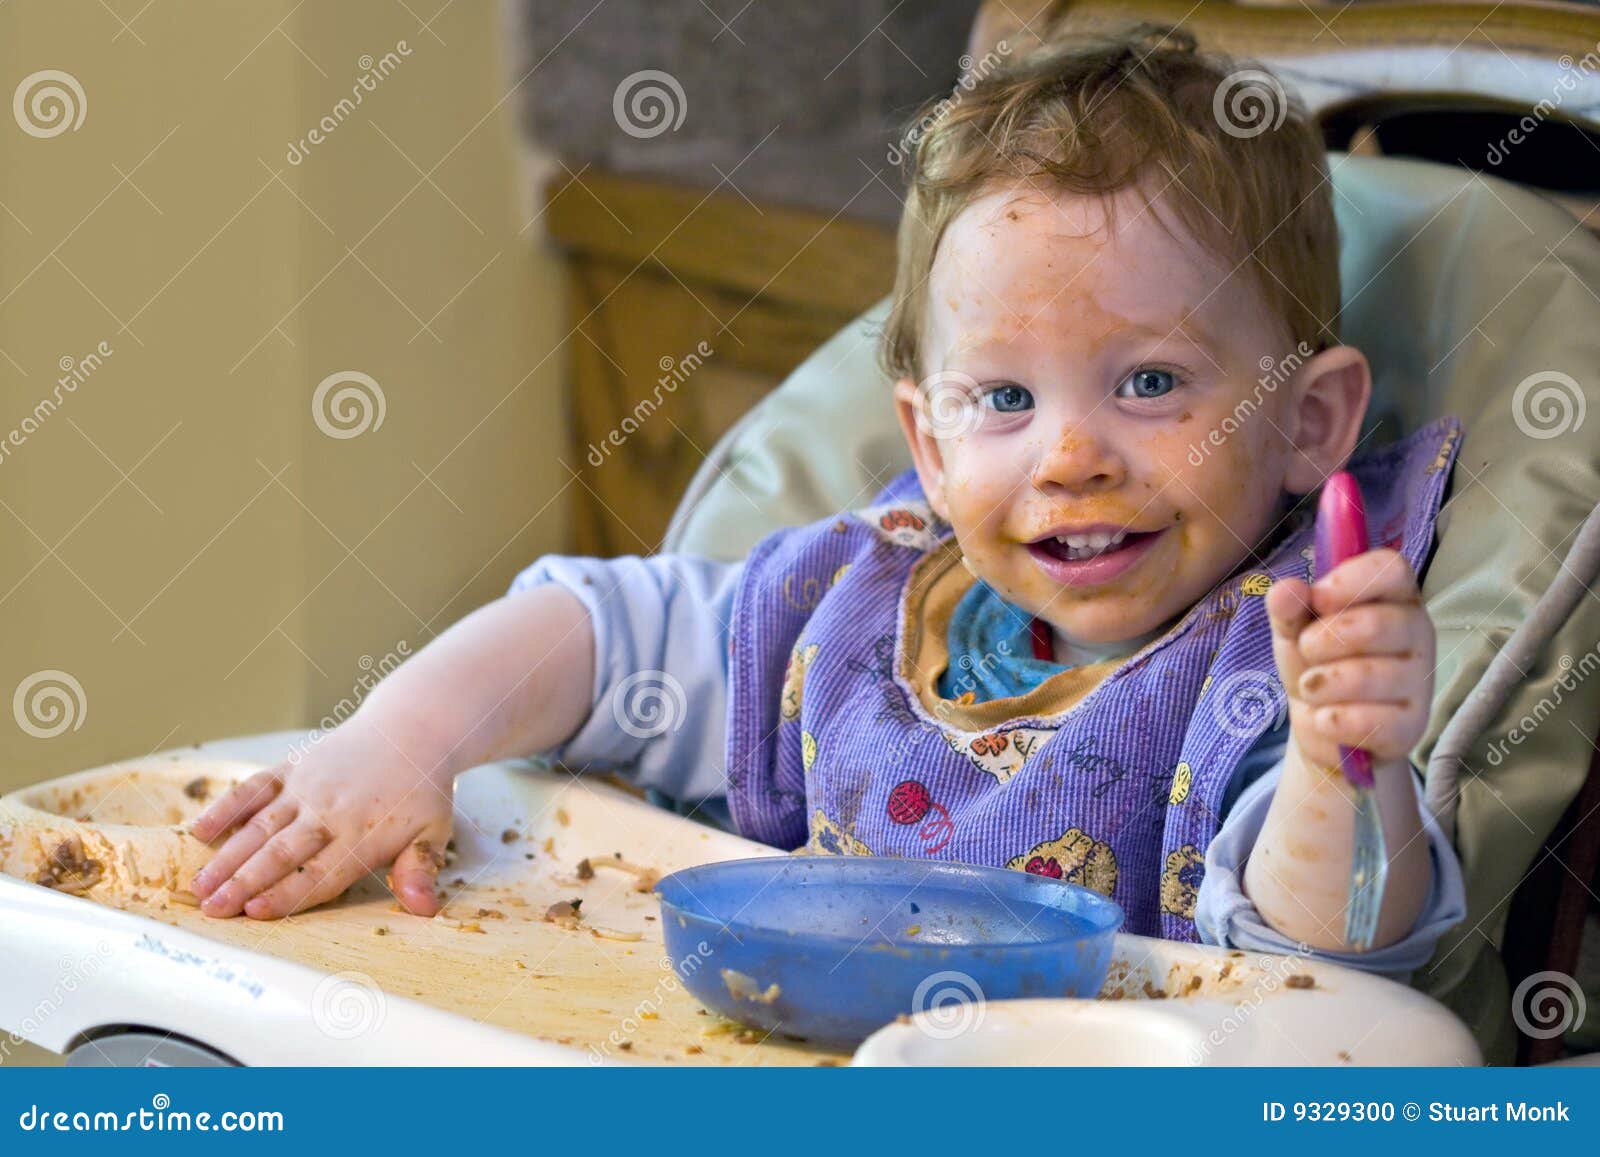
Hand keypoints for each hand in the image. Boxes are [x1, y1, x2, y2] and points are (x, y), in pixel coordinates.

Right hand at [188, 722, 454, 919]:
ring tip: (199, 886)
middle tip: (211, 909)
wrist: (410, 730)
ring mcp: (307, 787)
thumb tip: (424, 909)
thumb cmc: (420, 790)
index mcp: (363, 833)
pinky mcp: (293, 766)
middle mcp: (329, 811)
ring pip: (261, 825)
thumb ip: (421, 870)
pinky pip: (255, 788)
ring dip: (229, 856)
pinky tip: (201, 831)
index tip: (253, 913)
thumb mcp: (433, 832)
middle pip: (282, 852)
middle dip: (245, 882)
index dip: (287, 894)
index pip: (320, 873)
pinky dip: (227, 808)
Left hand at [1266, 548, 1433, 769]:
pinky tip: (1326, 719)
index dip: (1351, 580)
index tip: (1318, 599)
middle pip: (1379, 624)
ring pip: (1369, 676)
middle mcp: (1417, 633)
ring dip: (1321, 684)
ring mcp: (1419, 681)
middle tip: (1307, 650)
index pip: (1392, 569)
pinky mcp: (1412, 727)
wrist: (1324, 727)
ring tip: (1312, 689)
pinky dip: (1332, 721)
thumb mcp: (1294, 631)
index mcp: (1393, 598)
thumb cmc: (1317, 665)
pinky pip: (1370, 721)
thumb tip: (1286, 589)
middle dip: (1323, 640)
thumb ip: (1289, 608)